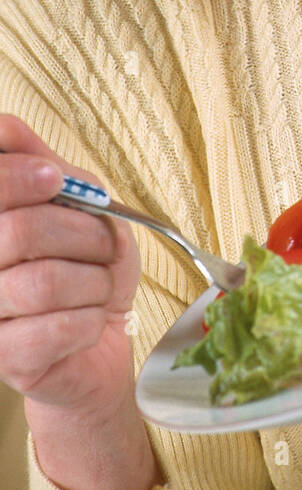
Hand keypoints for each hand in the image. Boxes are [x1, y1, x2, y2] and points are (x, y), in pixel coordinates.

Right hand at [0, 113, 140, 413]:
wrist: (104, 337)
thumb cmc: (87, 266)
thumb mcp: (76, 202)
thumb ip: (39, 163)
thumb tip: (5, 129)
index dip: (18, 177)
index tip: (56, 180)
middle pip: (17, 233)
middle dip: (82, 234)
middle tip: (102, 244)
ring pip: (43, 283)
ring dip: (94, 280)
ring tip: (99, 285)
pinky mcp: (6, 359)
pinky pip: (57, 328)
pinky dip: (91, 319)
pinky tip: (90, 319)